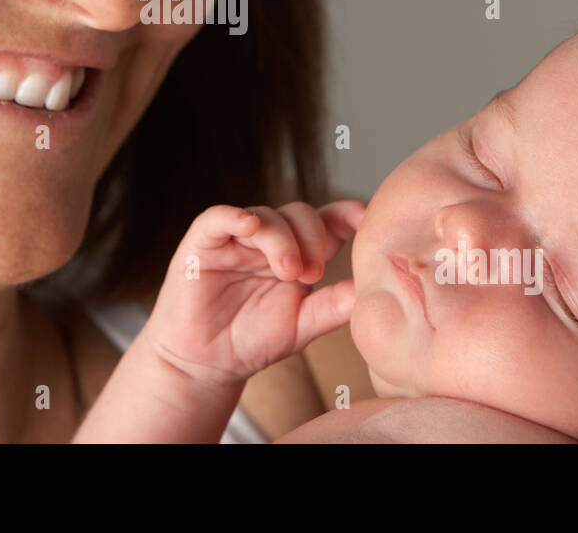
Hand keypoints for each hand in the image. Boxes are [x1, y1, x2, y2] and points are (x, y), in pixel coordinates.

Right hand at [143, 200, 365, 386]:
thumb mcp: (304, 324)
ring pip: (266, 215)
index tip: (364, 218)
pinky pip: (218, 218)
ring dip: (282, 238)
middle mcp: (270, 240)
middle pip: (300, 213)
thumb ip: (335, 304)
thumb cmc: (255, 340)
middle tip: (312, 273)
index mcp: (299, 253)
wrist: (207, 364)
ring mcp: (237, 239)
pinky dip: (234, 216)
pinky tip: (248, 224)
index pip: (327, 222)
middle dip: (313, 238)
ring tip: (288, 272)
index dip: (346, 214)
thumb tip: (374, 286)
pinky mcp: (203, 243)